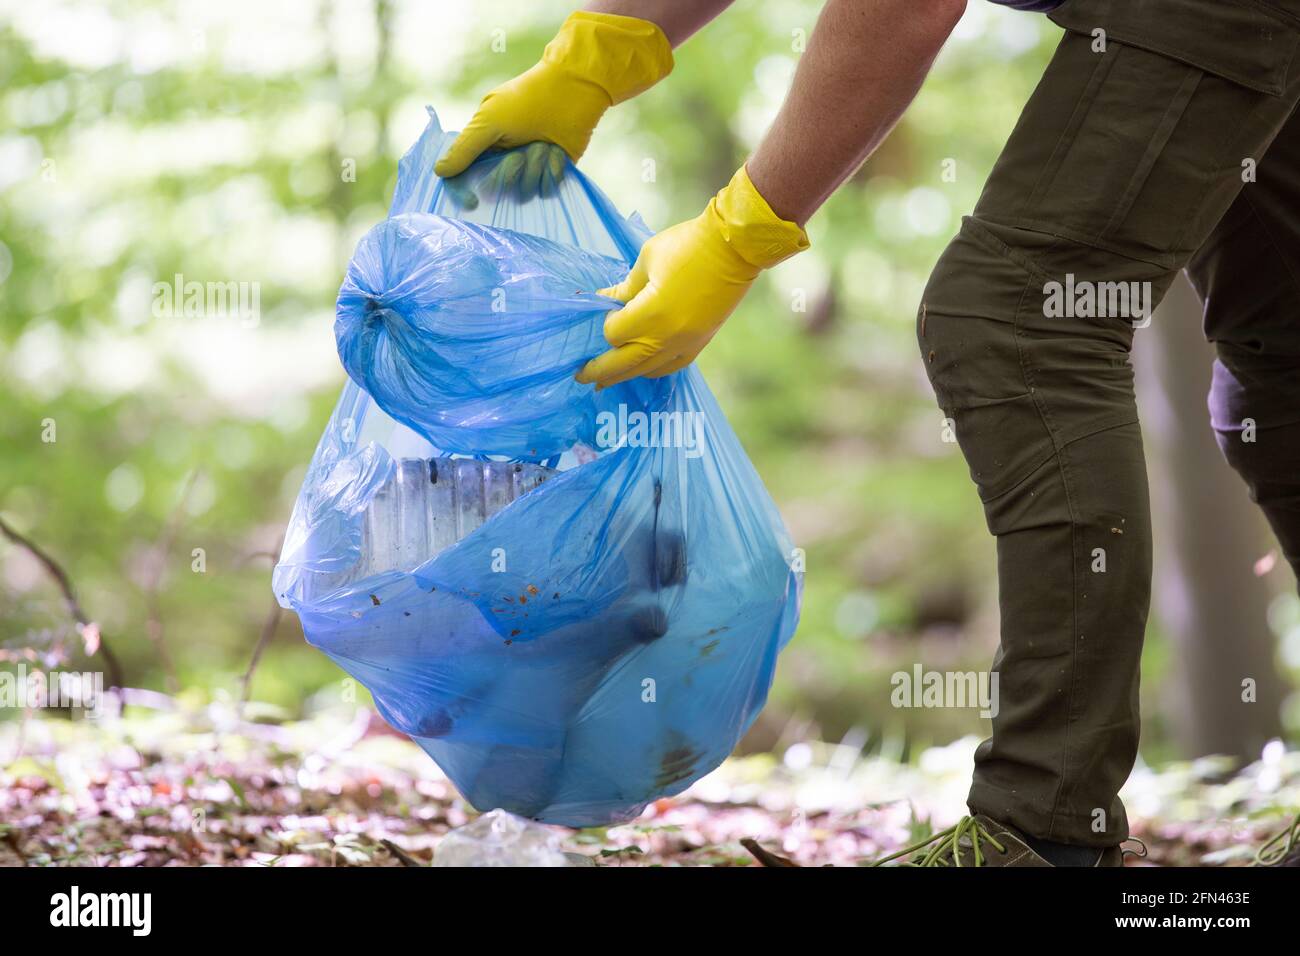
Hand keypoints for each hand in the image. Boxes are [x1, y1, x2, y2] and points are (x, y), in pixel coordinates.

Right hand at [433, 11, 672, 197]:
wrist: (572, 92)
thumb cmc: (526, 101)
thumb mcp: (489, 121)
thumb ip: (464, 149)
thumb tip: (439, 172)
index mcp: (484, 146)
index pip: (464, 178)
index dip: (463, 193)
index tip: (472, 202)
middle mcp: (504, 161)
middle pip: (497, 190)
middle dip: (511, 171)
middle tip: (522, 150)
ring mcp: (529, 170)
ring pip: (524, 194)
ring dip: (535, 167)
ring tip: (544, 144)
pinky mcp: (552, 175)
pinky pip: (547, 191)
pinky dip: (553, 170)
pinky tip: (557, 151)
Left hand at [576, 165, 808, 388]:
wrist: (734, 249)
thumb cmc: (686, 246)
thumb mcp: (647, 261)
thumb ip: (624, 288)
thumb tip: (605, 301)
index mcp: (650, 314)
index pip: (614, 334)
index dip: (606, 324)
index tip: (606, 311)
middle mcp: (666, 337)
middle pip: (624, 364)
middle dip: (599, 371)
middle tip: (580, 376)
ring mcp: (685, 343)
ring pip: (647, 371)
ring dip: (624, 376)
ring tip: (606, 380)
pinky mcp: (700, 342)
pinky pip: (671, 367)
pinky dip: (653, 370)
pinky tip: (643, 369)